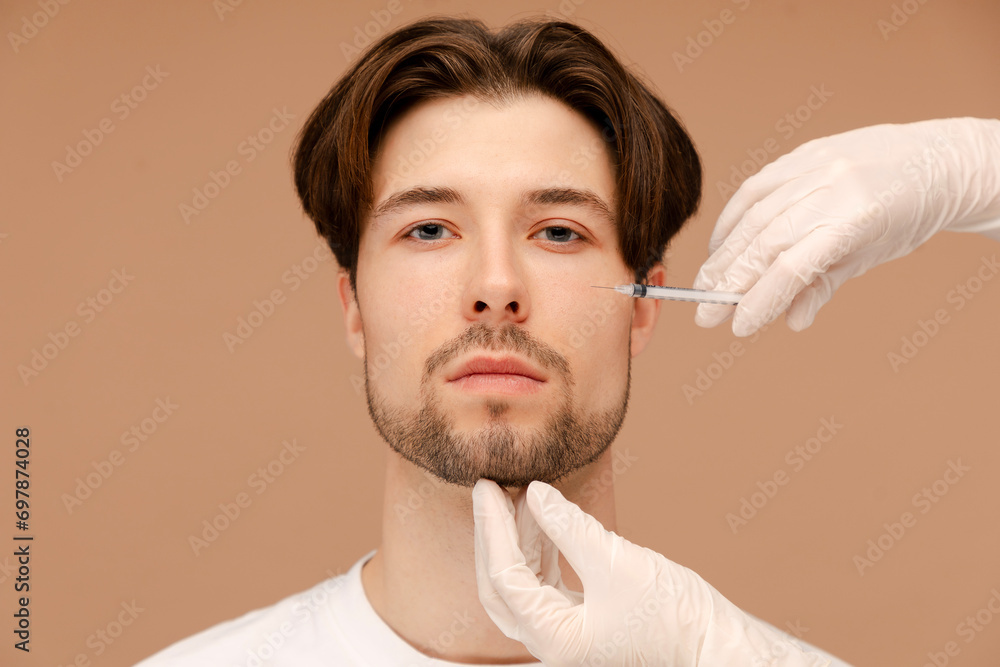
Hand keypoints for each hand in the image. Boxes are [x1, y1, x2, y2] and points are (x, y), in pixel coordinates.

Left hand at [472, 479, 829, 665]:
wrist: (717, 645)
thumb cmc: (676, 615)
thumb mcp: (617, 562)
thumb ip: (570, 527)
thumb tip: (534, 492)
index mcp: (554, 639)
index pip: (505, 577)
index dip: (492, 527)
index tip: (487, 487)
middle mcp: (552, 643)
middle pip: (502, 585)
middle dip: (494, 534)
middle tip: (489, 488)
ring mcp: (565, 634)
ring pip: (522, 583)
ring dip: (517, 538)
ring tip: (520, 494)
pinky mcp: (582, 621)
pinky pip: (545, 583)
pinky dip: (540, 550)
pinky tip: (543, 518)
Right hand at [693, 117, 999, 336]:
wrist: (937, 159)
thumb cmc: (907, 215)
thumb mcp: (872, 256)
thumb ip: (824, 284)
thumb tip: (791, 320)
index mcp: (857, 219)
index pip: (792, 268)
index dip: (759, 300)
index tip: (737, 327)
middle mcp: (834, 187)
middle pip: (764, 241)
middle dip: (730, 282)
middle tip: (707, 314)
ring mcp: (817, 164)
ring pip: (753, 214)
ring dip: (724, 255)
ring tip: (706, 284)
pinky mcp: (805, 152)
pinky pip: (756, 186)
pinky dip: (732, 218)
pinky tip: (721, 244)